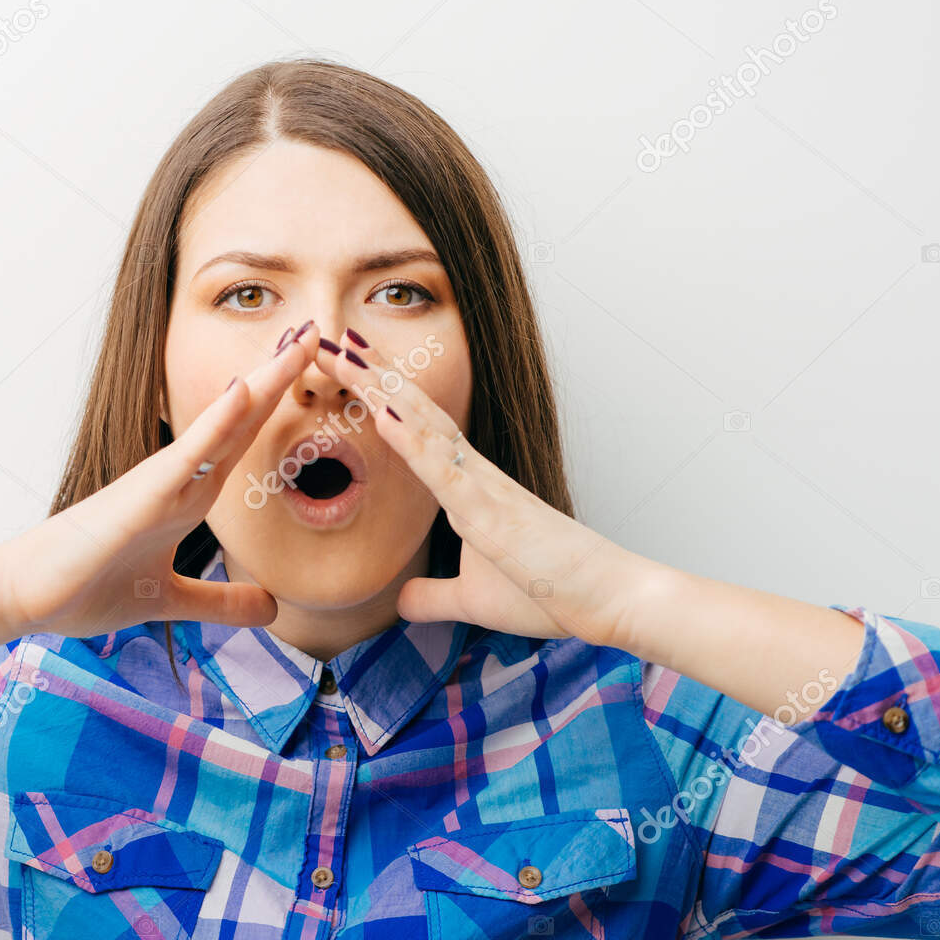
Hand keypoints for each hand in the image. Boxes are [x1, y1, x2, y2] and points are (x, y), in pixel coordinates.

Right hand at [0, 325, 321, 640]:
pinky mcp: (139, 498)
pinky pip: (186, 456)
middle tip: (315, 332)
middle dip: (280, 377)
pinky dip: (216, 424)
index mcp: (189, 497)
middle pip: (241, 419)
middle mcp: (179, 480)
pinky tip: (244, 393)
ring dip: (262, 384)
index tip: (313, 371)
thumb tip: (271, 609)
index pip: (243, 441)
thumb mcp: (174, 601)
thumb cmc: (89, 589)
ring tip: (297, 343)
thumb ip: (221, 602)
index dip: (278, 407)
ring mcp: (159, 484)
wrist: (30, 599)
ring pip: (222, 426)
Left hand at [313, 328, 658, 648]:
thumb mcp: (474, 599)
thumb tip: (401, 602)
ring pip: (424, 428)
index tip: (346, 366)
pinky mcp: (491, 515)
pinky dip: (410, 441)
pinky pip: (443, 471)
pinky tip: (382, 413)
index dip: (380, 397)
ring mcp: (484, 489)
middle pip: (414, 413)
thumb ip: (435, 597)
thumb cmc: (552, 592)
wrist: (608, 599)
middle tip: (331, 336)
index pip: (417, 431)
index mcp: (471, 488)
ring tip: (345, 354)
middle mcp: (475, 475)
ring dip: (381, 391)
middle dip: (371, 376)